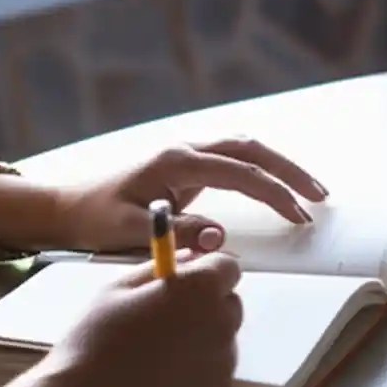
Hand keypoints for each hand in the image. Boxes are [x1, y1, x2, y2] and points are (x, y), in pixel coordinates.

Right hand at [32, 252, 242, 386]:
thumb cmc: (95, 343)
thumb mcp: (117, 291)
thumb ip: (158, 268)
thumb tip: (187, 258)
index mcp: (200, 290)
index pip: (228, 266)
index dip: (207, 271)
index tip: (186, 280)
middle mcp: (223, 324)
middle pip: (229, 303)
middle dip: (206, 304)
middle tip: (166, 317)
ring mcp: (224, 363)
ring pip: (223, 340)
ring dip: (202, 338)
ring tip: (157, 355)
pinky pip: (215, 372)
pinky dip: (198, 371)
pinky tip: (161, 380)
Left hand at [55, 137, 328, 252]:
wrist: (66, 205)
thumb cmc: (94, 217)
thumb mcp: (129, 232)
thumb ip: (177, 233)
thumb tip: (221, 238)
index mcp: (176, 162)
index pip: (240, 173)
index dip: (274, 194)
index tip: (298, 216)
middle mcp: (186, 150)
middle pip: (252, 149)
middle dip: (289, 172)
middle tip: (319, 197)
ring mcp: (188, 154)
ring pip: (246, 149)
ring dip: (280, 166)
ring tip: (310, 191)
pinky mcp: (189, 166)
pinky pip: (235, 159)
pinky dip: (262, 168)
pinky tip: (278, 185)